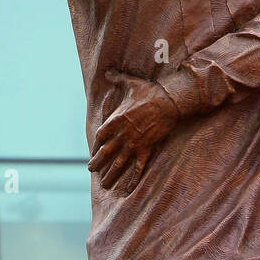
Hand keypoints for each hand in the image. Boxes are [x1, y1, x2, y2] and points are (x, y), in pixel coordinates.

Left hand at [88, 70, 179, 194]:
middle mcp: (122, 134)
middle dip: (97, 162)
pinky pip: (138, 168)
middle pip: (106, 152)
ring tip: (104, 183)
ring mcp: (134, 143)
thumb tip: (107, 71)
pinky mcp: (147, 149)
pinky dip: (133, 179)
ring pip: (119, 163)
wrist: (168, 101)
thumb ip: (116, 78)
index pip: (101, 136)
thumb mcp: (130, 83)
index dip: (96, 145)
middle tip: (90, 169)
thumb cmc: (148, 92)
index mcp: (116, 120)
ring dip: (110, 174)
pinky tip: (128, 189)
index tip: (93, 151)